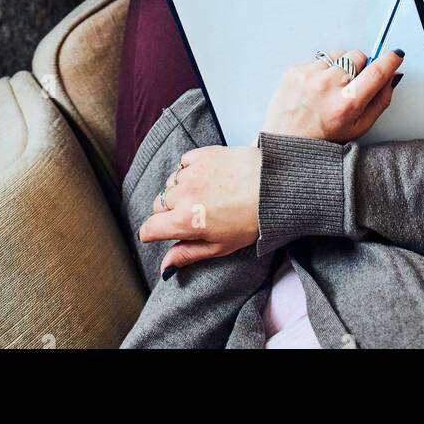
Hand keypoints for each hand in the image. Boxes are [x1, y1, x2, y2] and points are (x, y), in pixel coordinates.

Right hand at [137, 145, 260, 274]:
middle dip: (169, 213)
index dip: (151, 234)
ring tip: (205, 196)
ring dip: (180, 191)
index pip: (149, 228)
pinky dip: (190, 171)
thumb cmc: (250, 221)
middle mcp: (183, 194)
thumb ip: (188, 254)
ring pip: (171, 184)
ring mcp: (191, 172)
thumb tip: (165, 268)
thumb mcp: (220, 246)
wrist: (274, 187)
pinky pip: (184, 163)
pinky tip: (209, 179)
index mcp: (185, 221)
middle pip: (158, 205)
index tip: (157, 234)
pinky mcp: (201, 154)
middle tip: (193, 216)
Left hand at [262, 47, 402, 141]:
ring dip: (340, 67)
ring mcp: (309, 76)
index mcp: (346, 105)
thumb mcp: (359, 127)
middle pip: (358, 56)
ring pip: (338, 55)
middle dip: (361, 66)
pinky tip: (316, 88)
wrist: (285, 142)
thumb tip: (392, 76)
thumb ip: (380, 100)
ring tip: (331, 88)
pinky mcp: (295, 70)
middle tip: (352, 84)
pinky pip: (318, 59)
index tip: (395, 56)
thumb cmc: (323, 139)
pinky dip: (321, 70)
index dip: (389, 61)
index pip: (376, 73)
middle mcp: (327, 87)